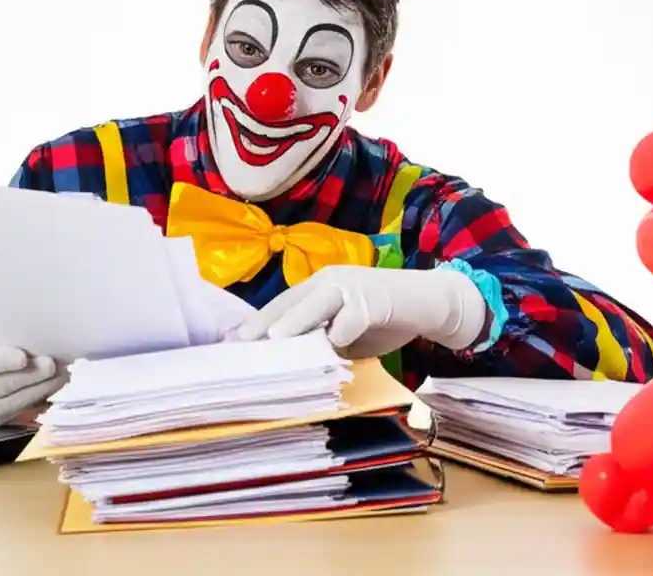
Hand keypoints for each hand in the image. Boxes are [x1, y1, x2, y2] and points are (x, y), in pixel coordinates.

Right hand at [0, 325, 67, 427]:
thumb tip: (27, 335)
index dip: (0, 360)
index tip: (23, 356)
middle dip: (28, 377)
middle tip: (52, 364)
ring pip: (9, 404)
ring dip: (39, 390)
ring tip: (62, 375)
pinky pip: (15, 412)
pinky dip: (37, 399)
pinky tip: (54, 387)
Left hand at [232, 265, 486, 356]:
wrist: (426, 301)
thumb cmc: (379, 318)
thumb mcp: (341, 334)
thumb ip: (317, 344)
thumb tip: (284, 370)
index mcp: (314, 289)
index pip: (278, 308)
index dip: (254, 326)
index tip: (226, 346)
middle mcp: (328, 282)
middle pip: (289, 302)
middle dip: (263, 323)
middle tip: (237, 344)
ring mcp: (351, 287)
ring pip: (317, 302)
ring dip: (296, 320)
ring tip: (275, 339)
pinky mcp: (375, 298)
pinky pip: (354, 316)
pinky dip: (343, 331)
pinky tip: (333, 347)